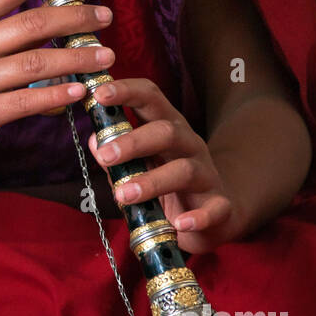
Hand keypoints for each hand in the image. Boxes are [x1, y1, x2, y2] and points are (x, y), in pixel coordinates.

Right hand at [0, 0, 114, 167]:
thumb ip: (8, 28)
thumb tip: (62, 12)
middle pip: (33, 22)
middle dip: (76, 17)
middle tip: (105, 17)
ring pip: (36, 62)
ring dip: (77, 57)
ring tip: (105, 56)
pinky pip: (27, 100)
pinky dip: (57, 93)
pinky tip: (79, 89)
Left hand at [87, 76, 245, 252]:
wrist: (215, 215)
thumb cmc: (167, 186)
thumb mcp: (139, 167)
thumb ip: (117, 155)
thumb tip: (94, 140)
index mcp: (167, 129)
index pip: (150, 98)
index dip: (126, 91)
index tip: (98, 94)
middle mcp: (189, 146)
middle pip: (167, 132)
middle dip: (133, 141)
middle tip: (105, 155)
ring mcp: (207, 175)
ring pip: (184, 169)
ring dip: (152, 181)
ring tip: (124, 195)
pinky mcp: (220, 206)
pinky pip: (214, 209)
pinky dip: (197, 216)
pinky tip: (179, 224)